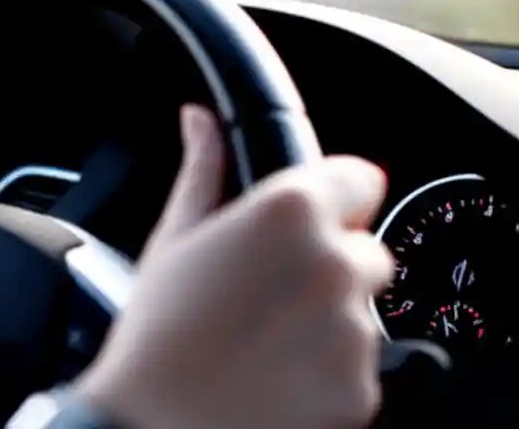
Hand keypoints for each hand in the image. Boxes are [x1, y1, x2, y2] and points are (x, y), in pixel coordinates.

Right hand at [75, 105, 391, 428]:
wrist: (155, 425)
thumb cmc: (156, 334)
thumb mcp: (173, 238)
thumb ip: (203, 169)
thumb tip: (199, 120)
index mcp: (287, 213)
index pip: (359, 176)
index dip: (332, 196)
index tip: (308, 218)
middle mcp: (332, 264)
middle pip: (363, 249)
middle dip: (328, 264)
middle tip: (268, 291)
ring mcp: (353, 331)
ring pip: (362, 311)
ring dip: (329, 320)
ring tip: (264, 339)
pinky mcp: (361, 389)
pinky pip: (360, 366)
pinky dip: (329, 370)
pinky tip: (277, 374)